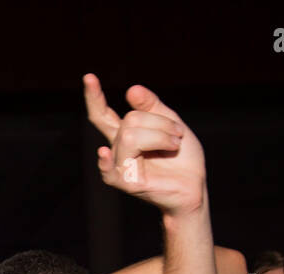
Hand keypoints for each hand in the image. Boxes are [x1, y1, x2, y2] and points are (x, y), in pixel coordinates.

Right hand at [83, 73, 204, 216]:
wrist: (194, 185)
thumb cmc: (183, 158)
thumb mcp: (172, 123)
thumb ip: (152, 107)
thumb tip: (131, 90)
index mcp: (125, 135)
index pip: (102, 115)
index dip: (95, 97)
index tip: (89, 77)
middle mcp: (118, 150)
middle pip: (129, 120)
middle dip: (160, 122)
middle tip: (178, 136)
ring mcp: (120, 166)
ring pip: (130, 135)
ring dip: (161, 136)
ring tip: (174, 146)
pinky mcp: (127, 182)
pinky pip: (113, 168)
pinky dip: (108, 160)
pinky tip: (104, 152)